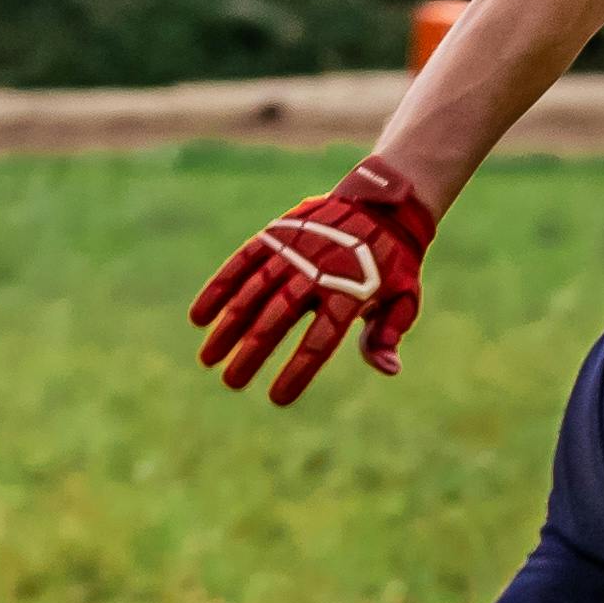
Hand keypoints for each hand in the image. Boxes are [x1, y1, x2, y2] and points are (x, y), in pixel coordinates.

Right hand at [188, 156, 436, 403]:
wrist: (383, 204)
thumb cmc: (393, 261)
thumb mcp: (404, 296)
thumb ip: (386, 332)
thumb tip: (388, 370)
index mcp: (350, 292)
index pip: (320, 340)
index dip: (298, 370)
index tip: (278, 398)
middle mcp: (317, 271)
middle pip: (278, 318)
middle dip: (252, 353)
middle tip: (231, 382)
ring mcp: (293, 251)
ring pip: (253, 293)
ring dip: (228, 327)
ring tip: (208, 358)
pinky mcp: (276, 235)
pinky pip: (241, 263)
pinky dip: (219, 288)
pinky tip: (199, 316)